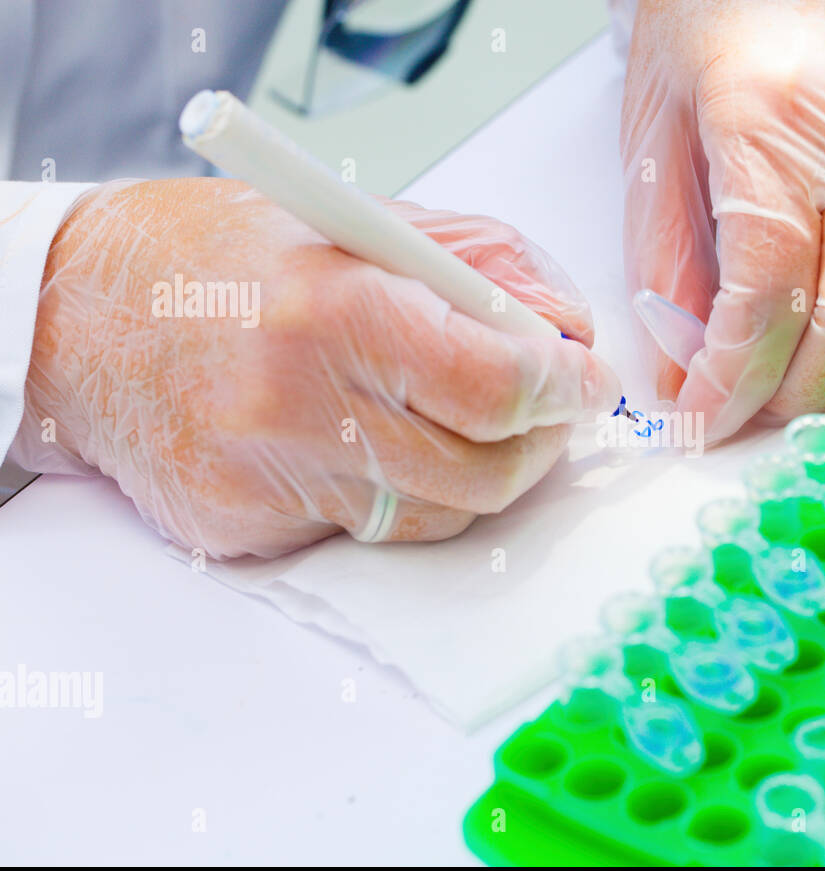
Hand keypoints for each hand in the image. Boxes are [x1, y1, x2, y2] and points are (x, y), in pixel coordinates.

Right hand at [15, 178, 619, 558]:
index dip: (565, 390)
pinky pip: (372, 534)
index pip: (498, 384)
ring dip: (477, 472)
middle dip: (539, 443)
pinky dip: (401, 494)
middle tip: (547, 410)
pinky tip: (371, 442)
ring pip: (439, 515)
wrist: (75, 315)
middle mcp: (296, 407)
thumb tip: (571, 331)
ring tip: (459, 418)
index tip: (585, 380)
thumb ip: (484, 266)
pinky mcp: (245, 532)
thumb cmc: (216, 255)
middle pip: (484, 472)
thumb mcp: (359, 218)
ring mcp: (266, 482)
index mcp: (333, 311)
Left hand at [620, 0, 824, 440]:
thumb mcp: (657, 134)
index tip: (713, 417)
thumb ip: (669, 260)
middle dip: (813, 383)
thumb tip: (690, 368)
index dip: (739, 379)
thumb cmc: (718, 14)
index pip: (768, 293)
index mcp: (771, 114)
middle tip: (771, 401)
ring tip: (813, 267)